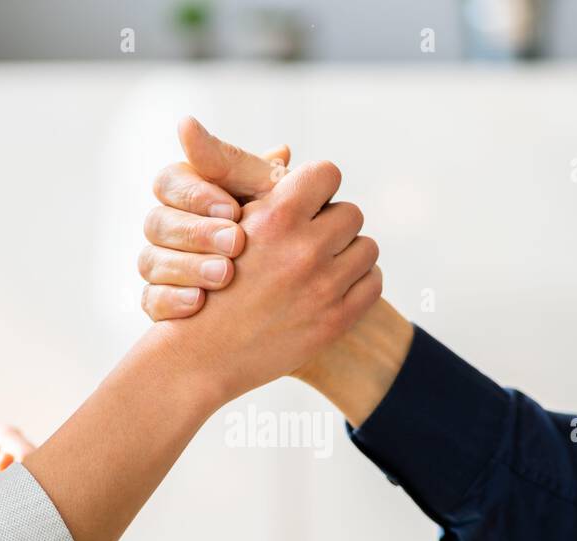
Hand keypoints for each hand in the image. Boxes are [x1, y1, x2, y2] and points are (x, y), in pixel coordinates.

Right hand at [140, 117, 289, 319]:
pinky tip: (199, 302)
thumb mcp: (268, 196)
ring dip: (188, 266)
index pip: (170, 182)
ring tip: (224, 275)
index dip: (196, 195)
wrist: (296, 286)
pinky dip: (174, 300)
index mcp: (190, 193)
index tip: (233, 210)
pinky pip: (151, 300)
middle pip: (157, 221)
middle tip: (235, 243)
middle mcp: (170, 227)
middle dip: (197, 232)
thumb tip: (213, 130)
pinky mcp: (161, 302)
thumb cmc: (283, 229)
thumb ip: (240, 167)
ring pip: (151, 261)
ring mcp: (162, 266)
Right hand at [145, 119, 380, 401]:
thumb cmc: (209, 282)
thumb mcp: (221, 224)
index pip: (328, 174)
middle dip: (333, 224)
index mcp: (276, 217)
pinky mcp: (336, 320)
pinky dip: (359, 283)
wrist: (203, 354)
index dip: (317, 188)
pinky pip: (373, 284)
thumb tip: (287, 149)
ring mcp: (323, 287)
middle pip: (352, 213)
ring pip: (367, 248)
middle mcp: (303, 249)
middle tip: (313, 239)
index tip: (306, 203)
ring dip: (349, 253)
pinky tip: (334, 288)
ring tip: (323, 265)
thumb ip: (254, 184)